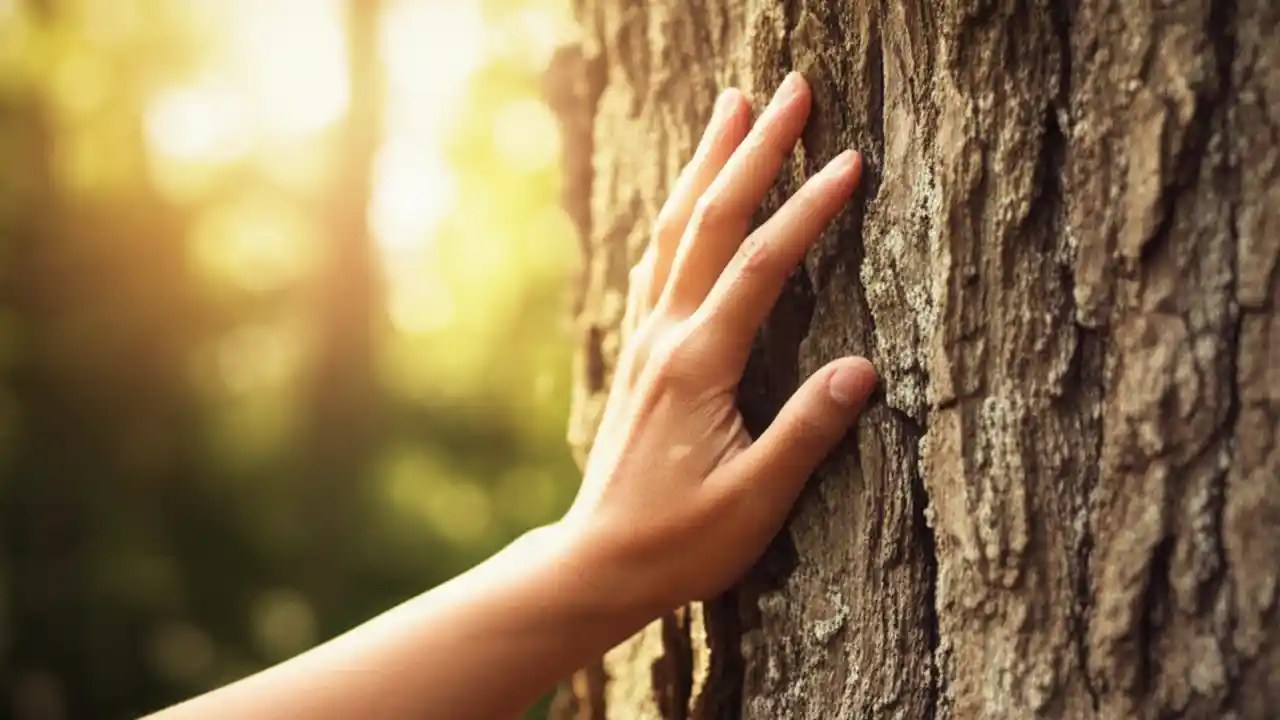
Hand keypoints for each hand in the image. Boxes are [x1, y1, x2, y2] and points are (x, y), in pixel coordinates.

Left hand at [561, 72, 875, 619]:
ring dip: (706, 163)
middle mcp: (665, 338)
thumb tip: (862, 369)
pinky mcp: (639, 354)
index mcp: (697, 366)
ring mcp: (645, 340)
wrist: (597, 563)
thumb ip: (806, 433)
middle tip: (791, 88)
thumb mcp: (754, 502)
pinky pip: (657, 261)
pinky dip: (678, 213)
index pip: (758, 267)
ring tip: (732, 106)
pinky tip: (687, 198)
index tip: (851, 161)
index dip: (806, 211)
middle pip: (707, 222)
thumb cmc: (679, 542)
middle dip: (752, 151)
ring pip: (674, 231)